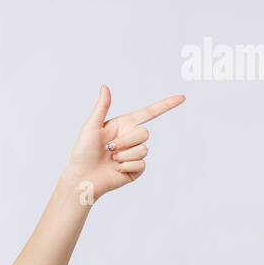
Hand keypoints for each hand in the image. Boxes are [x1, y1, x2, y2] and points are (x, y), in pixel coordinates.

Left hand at [68, 85, 184, 201]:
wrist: (82, 177)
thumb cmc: (83, 151)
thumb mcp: (91, 126)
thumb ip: (102, 107)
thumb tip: (104, 87)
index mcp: (123, 125)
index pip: (149, 113)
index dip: (165, 105)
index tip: (181, 97)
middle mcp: (131, 138)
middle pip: (145, 133)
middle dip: (126, 141)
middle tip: (109, 149)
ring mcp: (134, 154)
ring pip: (143, 149)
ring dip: (124, 155)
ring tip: (110, 159)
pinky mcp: (136, 169)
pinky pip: (141, 164)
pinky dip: (127, 166)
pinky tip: (116, 169)